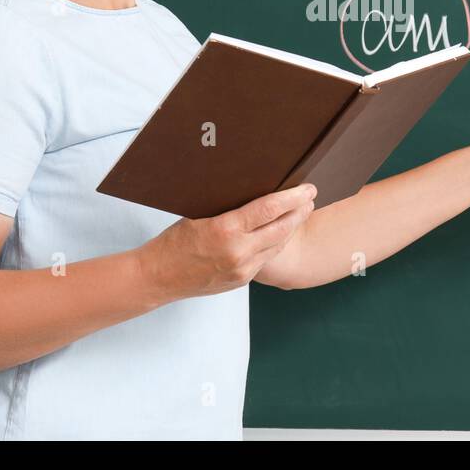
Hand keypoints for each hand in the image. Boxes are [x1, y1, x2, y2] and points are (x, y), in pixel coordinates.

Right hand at [145, 183, 316, 297]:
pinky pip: (266, 258)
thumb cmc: (173, 242)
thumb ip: (228, 207)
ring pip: (277, 245)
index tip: (307, 188)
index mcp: (225, 230)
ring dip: (291, 227)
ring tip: (301, 212)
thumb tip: (253, 189)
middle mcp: (238, 252)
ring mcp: (241, 269)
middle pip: (281, 228)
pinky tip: (281, 232)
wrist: (158, 278)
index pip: (269, 209)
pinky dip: (276, 243)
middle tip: (311, 197)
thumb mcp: (199, 215)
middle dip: (300, 211)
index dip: (293, 197)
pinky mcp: (241, 280)